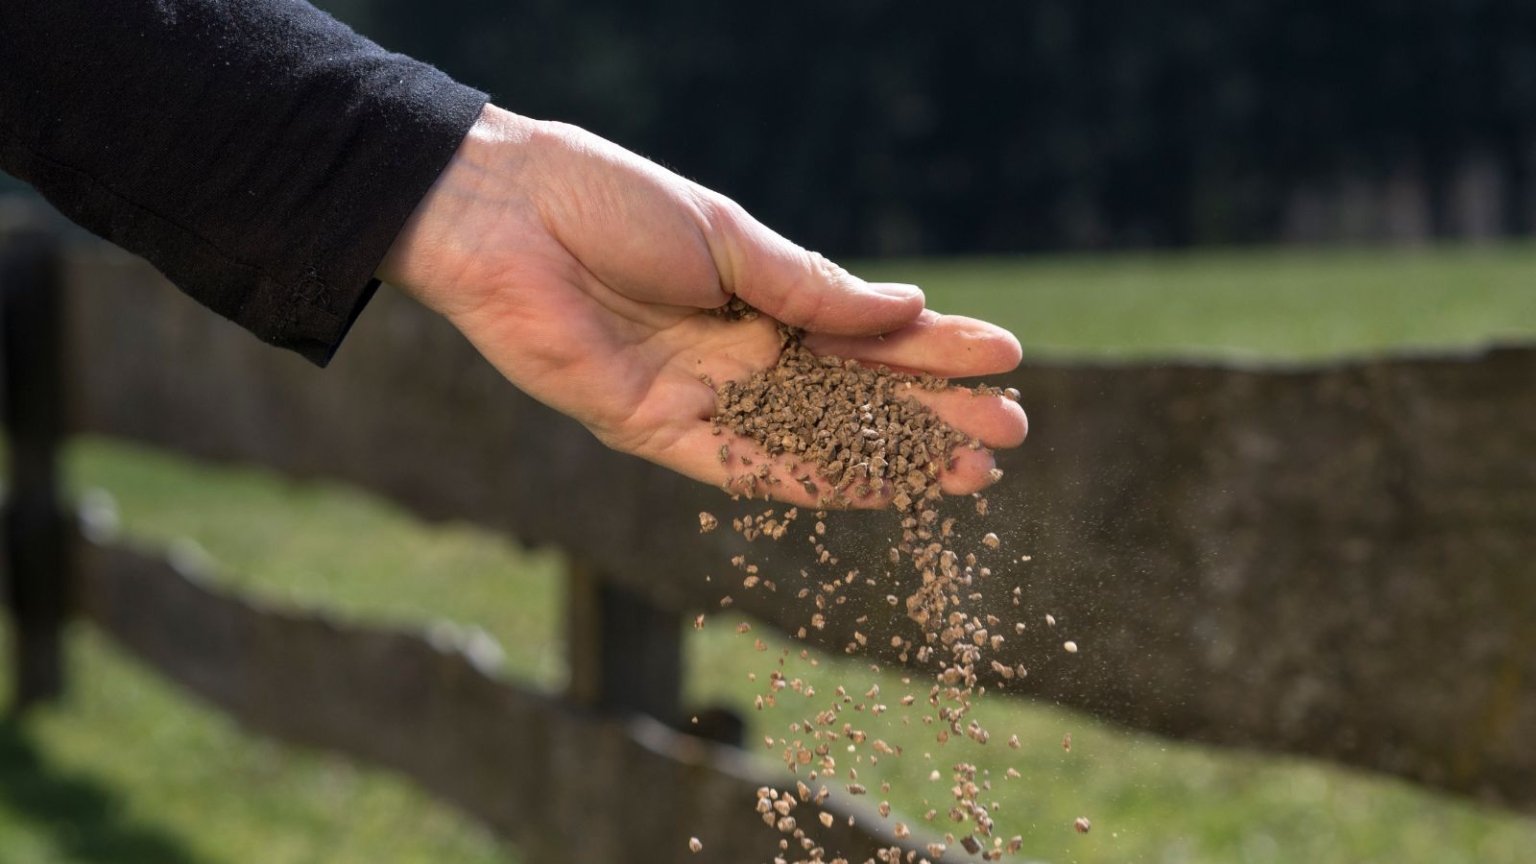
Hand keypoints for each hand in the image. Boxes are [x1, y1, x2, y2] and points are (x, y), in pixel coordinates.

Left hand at [378, 105, 1026, 507]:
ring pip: (813, 440)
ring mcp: (702, 398)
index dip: (936, 348)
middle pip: (853, 396)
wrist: (503, 216)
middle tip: (1010, 432)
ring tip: (969, 472)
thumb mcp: (732, 240)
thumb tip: (912, 309)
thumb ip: (814, 289)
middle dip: (931, 415)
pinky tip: (877, 490)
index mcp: (761, 295)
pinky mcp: (655, 432)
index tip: (1008, 358)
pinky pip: (745, 467)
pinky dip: (811, 481)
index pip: (866, 331)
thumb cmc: (611, 203)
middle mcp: (739, 353)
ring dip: (890, 461)